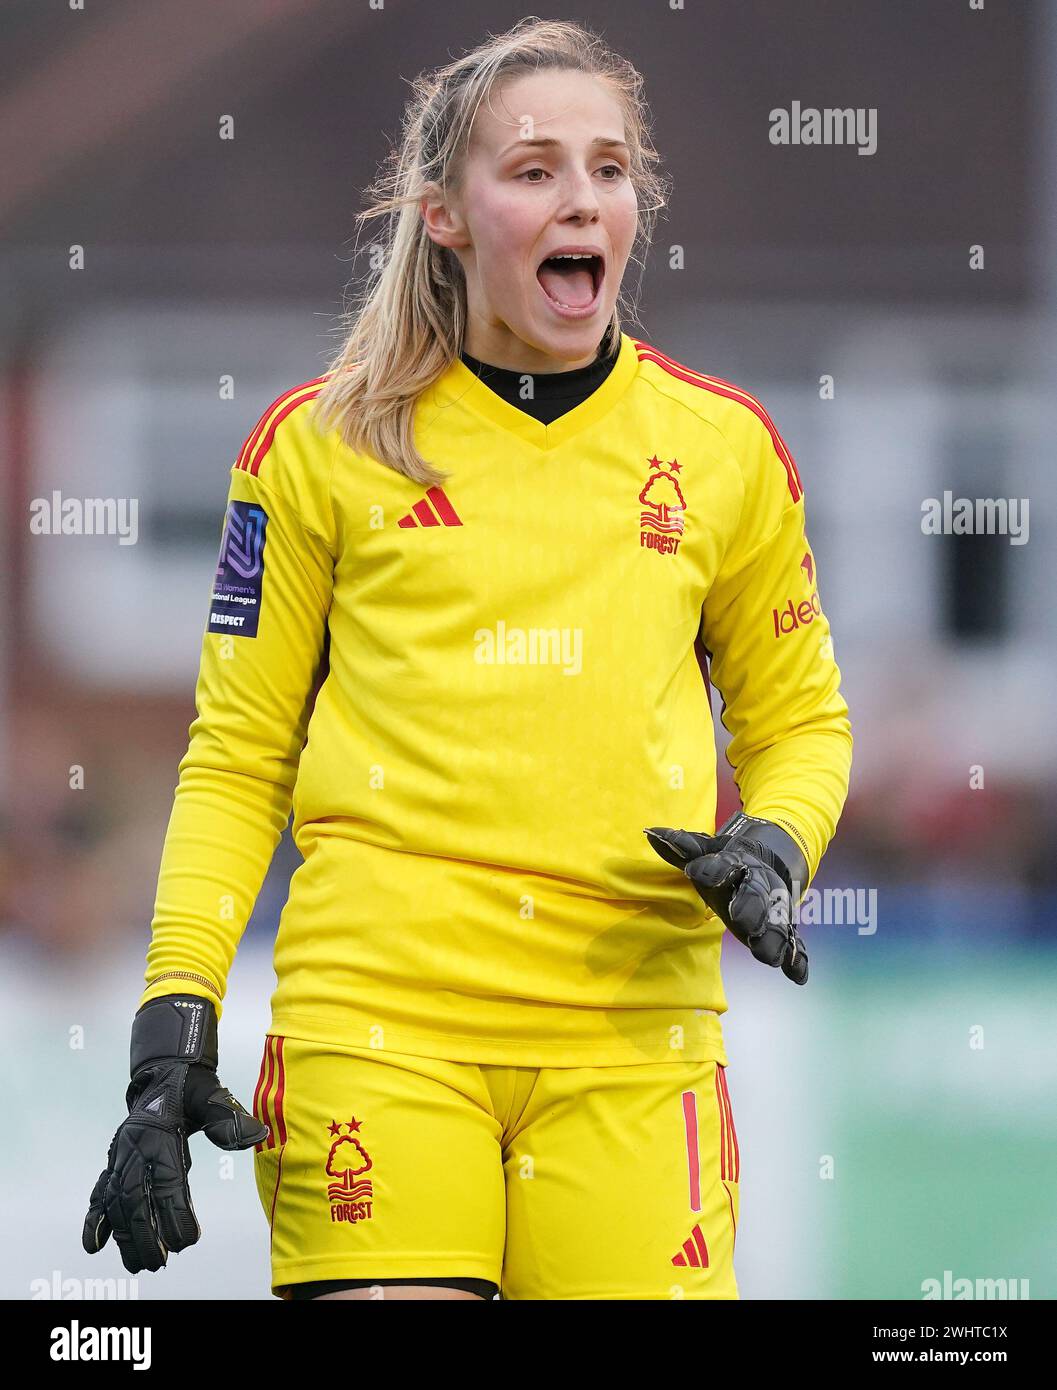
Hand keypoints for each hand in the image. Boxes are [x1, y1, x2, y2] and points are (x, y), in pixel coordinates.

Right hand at [82, 996, 267, 1273]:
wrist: (165, 1073)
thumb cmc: (192, 1089)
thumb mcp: (214, 1097)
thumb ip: (230, 1119)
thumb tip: (259, 1135)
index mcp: (159, 1134)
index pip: (167, 1182)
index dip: (175, 1213)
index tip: (189, 1241)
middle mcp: (134, 1148)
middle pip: (135, 1199)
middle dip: (146, 1234)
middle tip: (161, 1262)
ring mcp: (120, 1157)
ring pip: (116, 1202)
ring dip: (124, 1236)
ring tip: (139, 1264)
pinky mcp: (114, 1163)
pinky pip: (100, 1193)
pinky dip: (95, 1219)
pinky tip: (94, 1245)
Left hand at [644, 815, 808, 984]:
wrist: (770, 862)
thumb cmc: (726, 864)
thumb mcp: (707, 853)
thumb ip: (681, 847)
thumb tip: (650, 832)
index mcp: (737, 865)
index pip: (725, 865)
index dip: (712, 869)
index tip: (695, 872)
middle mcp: (758, 887)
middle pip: (756, 896)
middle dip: (751, 907)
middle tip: (742, 921)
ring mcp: (773, 909)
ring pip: (777, 923)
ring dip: (774, 939)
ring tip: (768, 956)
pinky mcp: (783, 929)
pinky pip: (794, 944)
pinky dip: (797, 960)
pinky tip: (798, 976)